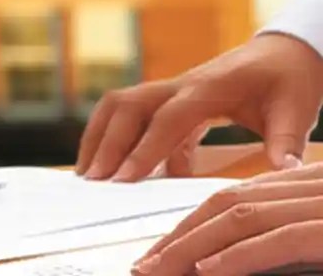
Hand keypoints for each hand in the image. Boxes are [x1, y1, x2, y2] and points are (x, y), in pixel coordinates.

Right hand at [76, 33, 322, 181]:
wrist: (284, 53)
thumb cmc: (288, 79)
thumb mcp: (296, 109)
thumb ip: (286, 141)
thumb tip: (284, 171)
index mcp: (208, 88)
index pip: (166, 118)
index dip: (144, 148)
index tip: (125, 179)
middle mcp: (181, 86)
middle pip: (127, 107)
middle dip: (106, 143)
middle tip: (92, 180)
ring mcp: (171, 91)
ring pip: (120, 107)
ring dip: (101, 137)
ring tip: (89, 172)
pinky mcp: (171, 102)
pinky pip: (135, 118)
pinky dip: (118, 140)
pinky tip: (120, 171)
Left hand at [132, 164, 322, 275]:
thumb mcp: (319, 238)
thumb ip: (276, 238)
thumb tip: (216, 258)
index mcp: (305, 184)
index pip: (235, 200)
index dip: (192, 226)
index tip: (161, 252)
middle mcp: (309, 185)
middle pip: (227, 205)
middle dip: (181, 237)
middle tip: (145, 266)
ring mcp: (321, 204)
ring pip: (242, 218)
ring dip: (192, 247)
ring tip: (158, 272)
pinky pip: (280, 240)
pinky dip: (238, 256)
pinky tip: (205, 271)